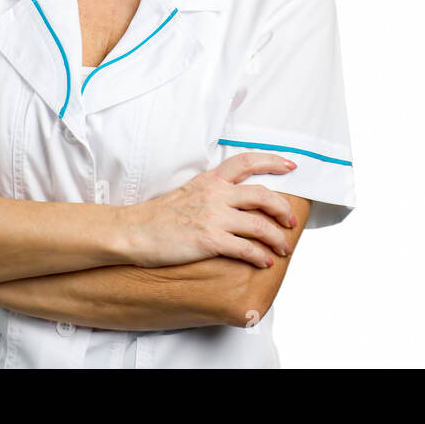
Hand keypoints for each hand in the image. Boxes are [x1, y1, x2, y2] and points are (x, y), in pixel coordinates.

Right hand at [121, 152, 298, 269]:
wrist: (133, 231)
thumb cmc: (157, 217)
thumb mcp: (188, 192)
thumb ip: (211, 192)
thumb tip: (231, 200)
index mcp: (210, 180)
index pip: (247, 162)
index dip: (273, 162)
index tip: (291, 166)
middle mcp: (215, 194)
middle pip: (262, 195)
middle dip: (283, 209)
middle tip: (291, 220)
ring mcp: (213, 217)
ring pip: (260, 224)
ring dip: (277, 238)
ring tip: (283, 247)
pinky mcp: (209, 240)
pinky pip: (246, 248)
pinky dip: (260, 256)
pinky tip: (264, 262)